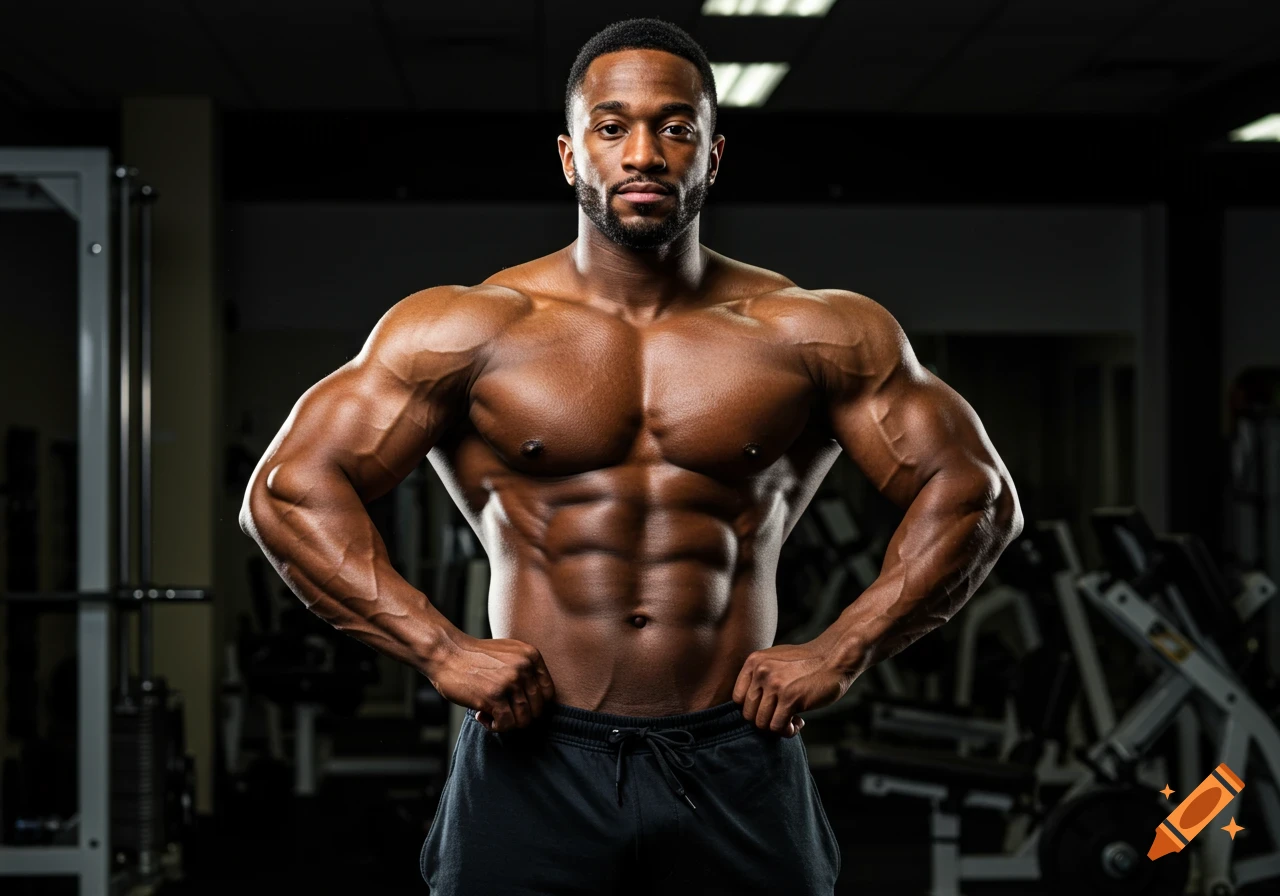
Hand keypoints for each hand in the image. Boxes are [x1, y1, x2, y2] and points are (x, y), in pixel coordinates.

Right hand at [425, 630, 555, 731]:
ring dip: (506, 723)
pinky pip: (506, 724)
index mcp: (531, 656)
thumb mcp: (508, 652)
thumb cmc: (475, 656)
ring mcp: (510, 681)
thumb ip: (526, 670)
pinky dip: (495, 726)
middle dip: (519, 717)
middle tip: (502, 713)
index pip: (548, 693)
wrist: (446, 653)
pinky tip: (482, 716)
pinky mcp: (493, 696)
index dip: (535, 706)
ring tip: (491, 715)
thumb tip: (540, 702)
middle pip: (537, 709)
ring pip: (523, 720)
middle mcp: (524, 667)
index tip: (519, 707)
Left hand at [732, 638, 849, 736]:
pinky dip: (787, 731)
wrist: (835, 657)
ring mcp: (775, 684)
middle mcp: (760, 671)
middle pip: (748, 713)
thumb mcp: (776, 659)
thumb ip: (760, 676)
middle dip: (765, 721)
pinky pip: (777, 726)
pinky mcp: (790, 697)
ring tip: (792, 721)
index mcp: (754, 662)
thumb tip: (749, 707)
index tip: (768, 710)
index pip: (737, 698)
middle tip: (782, 718)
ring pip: (762, 723)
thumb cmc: (808, 662)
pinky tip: (798, 723)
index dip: (753, 710)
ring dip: (777, 728)